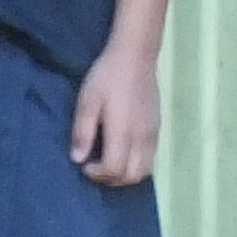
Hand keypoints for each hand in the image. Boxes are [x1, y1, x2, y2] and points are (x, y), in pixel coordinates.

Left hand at [69, 40, 161, 186]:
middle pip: (132, 176)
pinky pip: (151, 158)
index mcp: (122, 131)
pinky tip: (123, 151)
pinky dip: (136, 165)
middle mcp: (141, 137)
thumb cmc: (107, 76)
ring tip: (109, 162)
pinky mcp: (157, 128)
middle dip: (111, 179)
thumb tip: (78, 159)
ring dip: (126, 175)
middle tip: (96, 167)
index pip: (114, 169)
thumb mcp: (87, 101)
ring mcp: (152, 134)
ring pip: (145, 171)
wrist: (136, 56)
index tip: (85, 164)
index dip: (97, 174)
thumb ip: (82, 132)